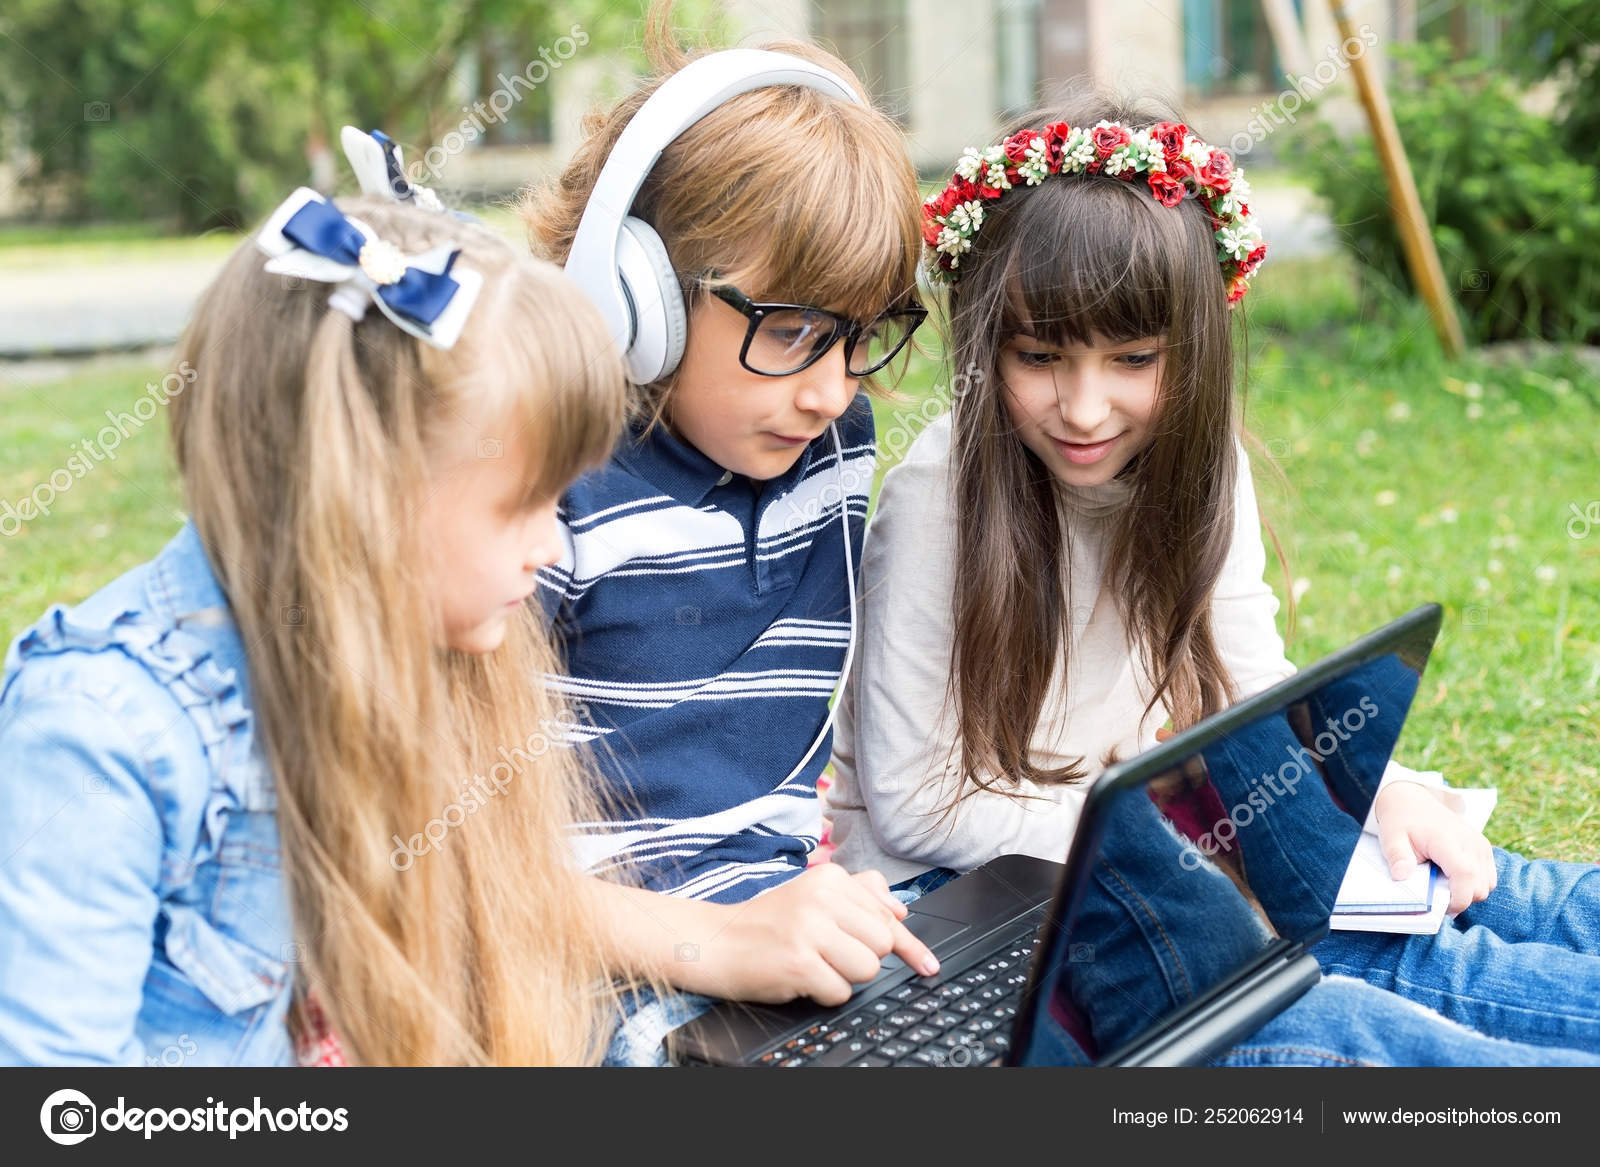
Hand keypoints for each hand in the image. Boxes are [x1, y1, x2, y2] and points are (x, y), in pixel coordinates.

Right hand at [676, 865, 939, 1005]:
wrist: (714, 942)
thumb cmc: (766, 922)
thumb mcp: (812, 894)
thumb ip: (860, 893)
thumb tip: (902, 908)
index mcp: (831, 877)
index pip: (888, 915)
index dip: (910, 945)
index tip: (928, 964)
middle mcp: (822, 897)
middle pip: (883, 945)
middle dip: (862, 958)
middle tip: (830, 954)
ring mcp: (809, 929)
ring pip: (867, 969)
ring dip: (844, 978)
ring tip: (814, 964)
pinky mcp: (798, 962)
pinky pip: (841, 992)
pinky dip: (824, 994)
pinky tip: (801, 978)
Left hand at [1373, 782, 1496, 913]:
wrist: (1412, 800)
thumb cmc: (1401, 821)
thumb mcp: (1391, 837)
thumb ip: (1397, 857)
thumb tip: (1401, 876)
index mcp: (1447, 840)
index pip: (1466, 876)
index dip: (1457, 899)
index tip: (1441, 909)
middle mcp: (1471, 842)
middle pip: (1480, 887)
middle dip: (1460, 899)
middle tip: (1436, 896)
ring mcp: (1480, 844)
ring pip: (1487, 885)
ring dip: (1468, 892)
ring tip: (1443, 885)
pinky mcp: (1483, 848)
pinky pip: (1488, 876)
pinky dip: (1474, 884)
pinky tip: (1452, 878)